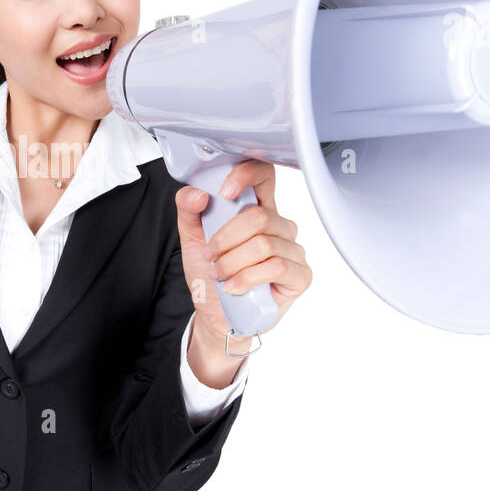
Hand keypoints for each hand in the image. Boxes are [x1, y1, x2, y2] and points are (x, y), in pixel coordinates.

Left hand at [175, 158, 310, 359]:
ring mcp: (293, 250)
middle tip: (212, 255)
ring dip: (232, 262)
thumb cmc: (211, 276)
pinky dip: (247, 278)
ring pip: (264, 244)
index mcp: (257, 209)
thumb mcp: (192, 239)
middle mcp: (279, 226)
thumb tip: (198, 194)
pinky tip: (234, 287)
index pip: (264, 175)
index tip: (223, 192)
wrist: (216, 315)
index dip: (247, 175)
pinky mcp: (300, 275)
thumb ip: (189, 211)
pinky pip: (276, 267)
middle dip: (226, 238)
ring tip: (220, 274)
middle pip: (259, 217)